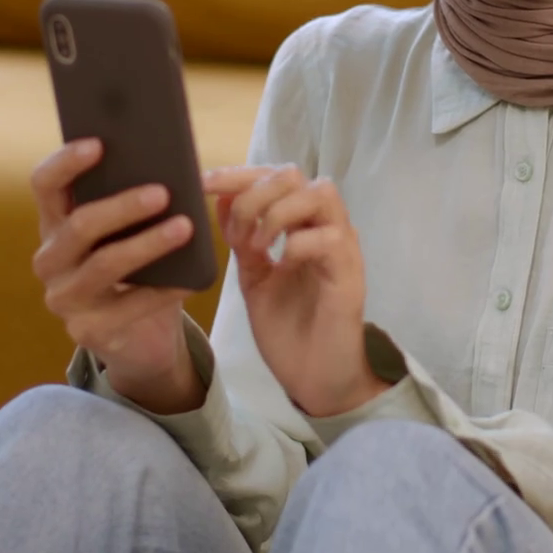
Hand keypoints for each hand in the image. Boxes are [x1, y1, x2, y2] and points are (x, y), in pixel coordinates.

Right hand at [30, 138, 203, 414]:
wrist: (141, 337)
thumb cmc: (139, 269)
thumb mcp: (132, 232)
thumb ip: (137, 198)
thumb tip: (172, 161)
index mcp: (55, 223)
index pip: (45, 185)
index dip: (66, 162)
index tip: (99, 143)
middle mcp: (50, 259)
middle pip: (78, 224)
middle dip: (122, 206)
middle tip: (162, 192)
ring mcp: (64, 298)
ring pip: (104, 264)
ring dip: (147, 244)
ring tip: (184, 227)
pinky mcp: (86, 331)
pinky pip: (128, 306)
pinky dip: (164, 290)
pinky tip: (191, 280)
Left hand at [206, 165, 389, 417]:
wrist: (315, 378)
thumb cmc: (288, 329)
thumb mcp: (253, 277)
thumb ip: (241, 238)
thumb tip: (222, 195)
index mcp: (301, 223)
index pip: (272, 178)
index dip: (236, 174)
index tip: (202, 183)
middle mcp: (325, 226)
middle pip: (294, 174)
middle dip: (253, 192)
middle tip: (234, 231)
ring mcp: (342, 247)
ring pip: (320, 193)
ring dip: (277, 212)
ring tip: (255, 246)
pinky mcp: (351, 274)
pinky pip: (330, 238)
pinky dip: (297, 244)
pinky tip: (279, 264)